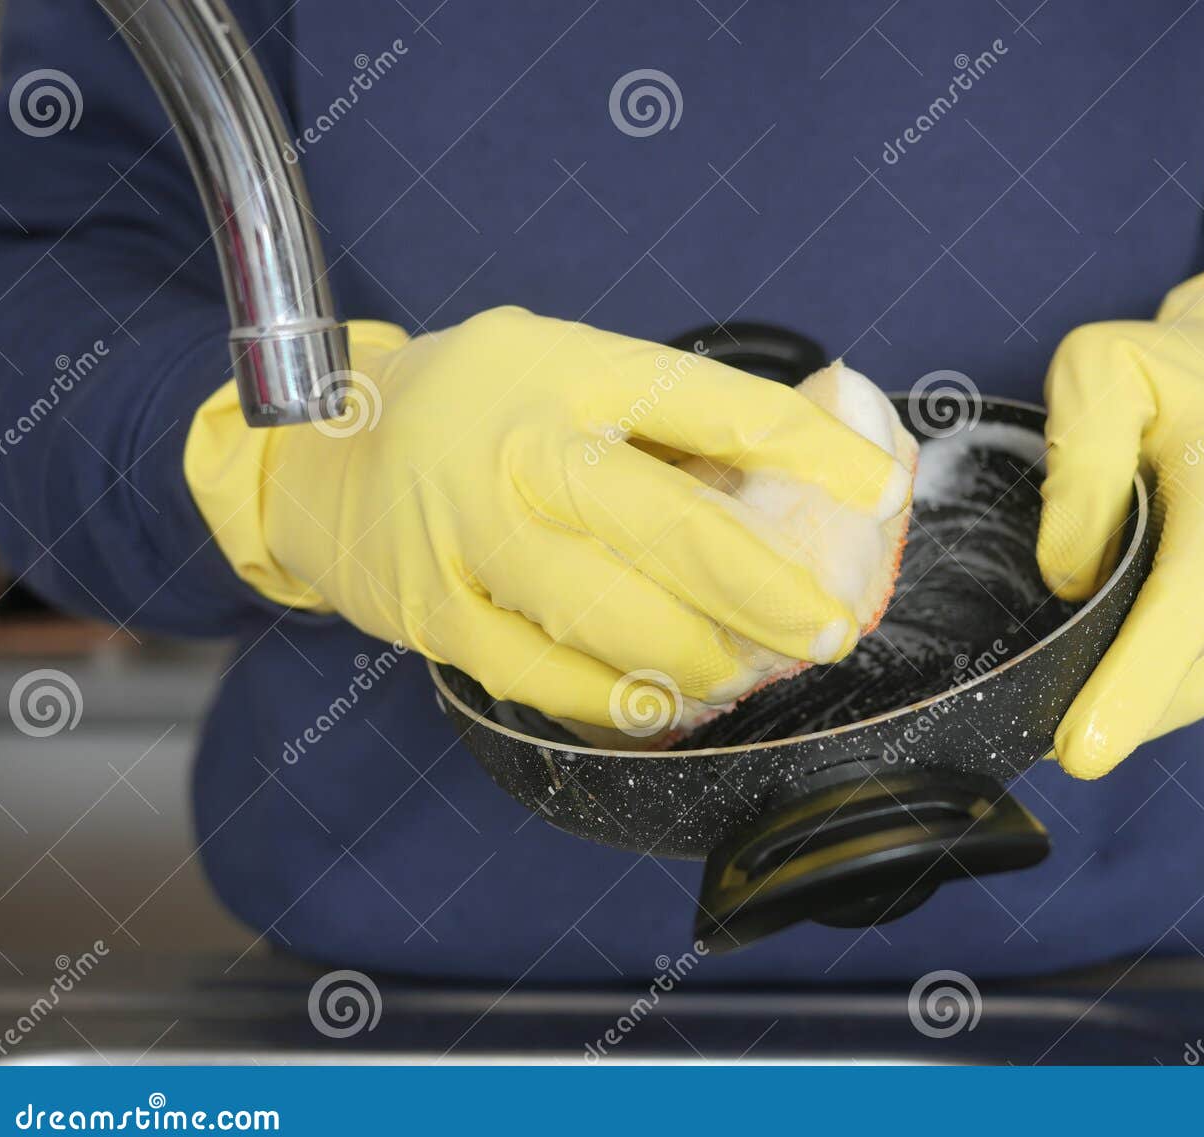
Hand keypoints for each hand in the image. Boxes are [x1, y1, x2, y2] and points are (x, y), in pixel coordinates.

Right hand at [185, 307, 909, 726]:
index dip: (813, 452)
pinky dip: (623, 699)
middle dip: (770, 591)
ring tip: (750, 671)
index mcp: (573, 369)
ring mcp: (471, 537)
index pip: (717, 403)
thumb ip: (677, 413)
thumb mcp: (572, 367)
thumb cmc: (479, 408)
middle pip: (672, 528)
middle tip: (828, 629)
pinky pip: (549, 678)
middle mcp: (522, 448)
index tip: (884, 490)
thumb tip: (823, 453)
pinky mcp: (437, 615)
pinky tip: (669, 702)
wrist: (319, 450)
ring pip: (612, 618)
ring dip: (703, 658)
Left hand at [1037, 264, 1203, 778]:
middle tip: (1062, 744)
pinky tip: (1139, 670)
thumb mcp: (1101, 368)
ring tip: (1090, 702)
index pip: (1191, 595)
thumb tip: (1071, 576)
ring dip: (1154, 698)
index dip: (1137, 680)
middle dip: (1132, 713)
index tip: (1084, 749)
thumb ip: (1080, 463)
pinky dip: (1183, 677)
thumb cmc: (1175, 370)